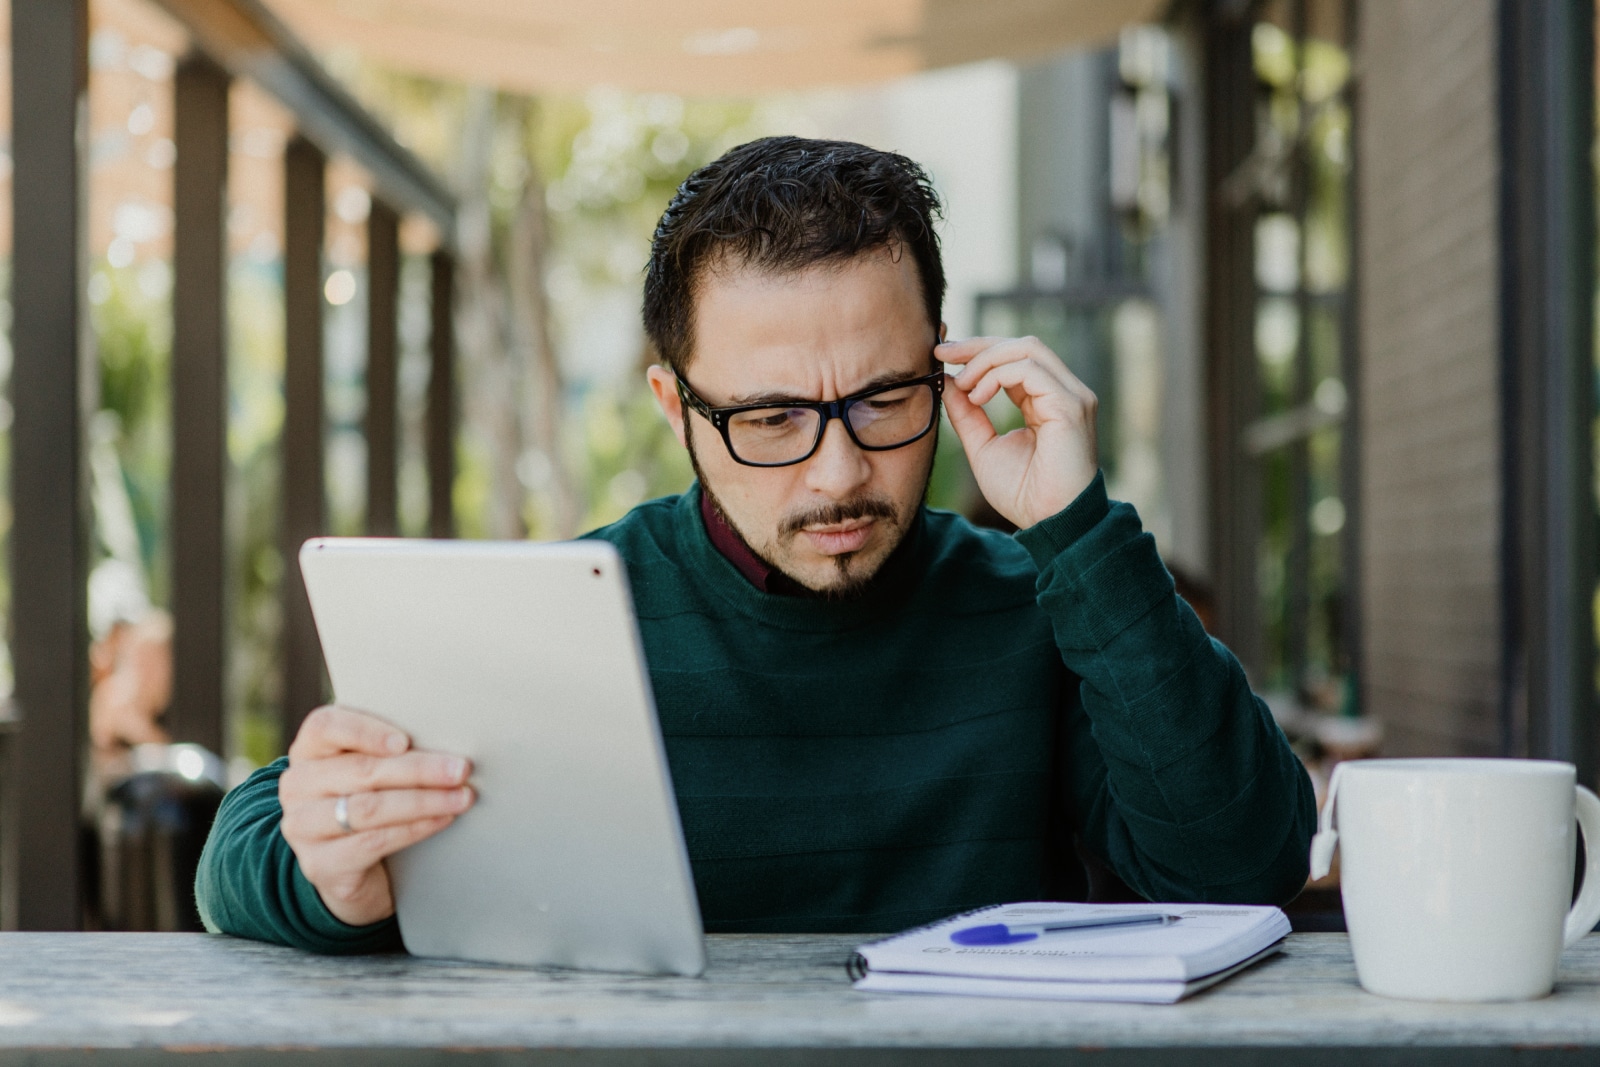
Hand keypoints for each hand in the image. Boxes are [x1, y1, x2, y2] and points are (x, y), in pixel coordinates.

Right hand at [278, 705, 473, 926]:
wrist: (347, 869)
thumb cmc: (368, 801)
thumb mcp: (369, 771)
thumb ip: (390, 751)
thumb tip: (446, 740)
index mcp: (308, 750)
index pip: (325, 726)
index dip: (365, 731)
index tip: (405, 741)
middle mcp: (297, 786)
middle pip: (361, 770)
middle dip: (419, 769)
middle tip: (460, 769)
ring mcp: (304, 827)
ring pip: (370, 808)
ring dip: (424, 801)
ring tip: (462, 797)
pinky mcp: (320, 864)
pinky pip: (374, 842)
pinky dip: (415, 828)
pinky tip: (442, 820)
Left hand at [938, 336, 1098, 529]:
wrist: (1051, 523)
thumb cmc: (1023, 493)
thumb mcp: (983, 447)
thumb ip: (968, 414)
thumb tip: (948, 382)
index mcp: (1048, 400)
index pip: (1015, 358)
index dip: (979, 350)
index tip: (943, 353)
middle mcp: (1065, 392)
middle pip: (1022, 345)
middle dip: (978, 345)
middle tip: (943, 352)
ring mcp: (1072, 396)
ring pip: (1027, 350)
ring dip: (985, 361)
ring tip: (963, 385)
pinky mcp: (1071, 406)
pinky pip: (1030, 370)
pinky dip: (997, 375)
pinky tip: (977, 396)